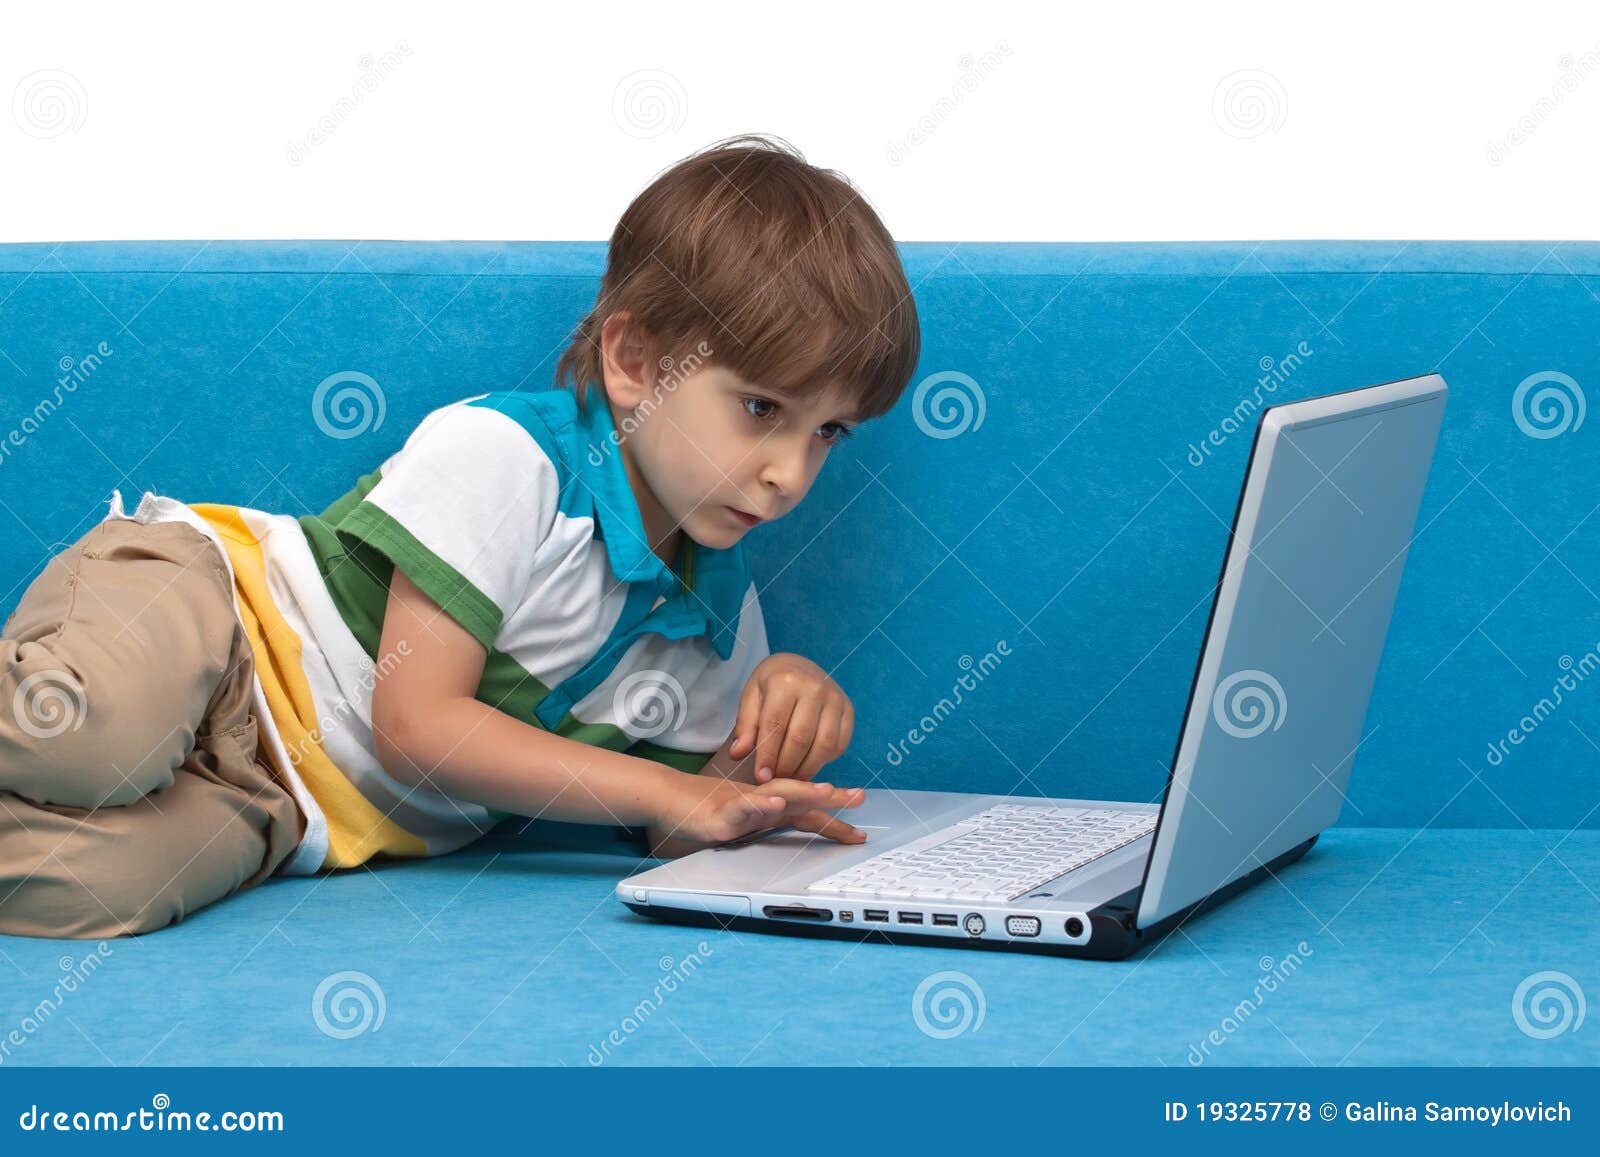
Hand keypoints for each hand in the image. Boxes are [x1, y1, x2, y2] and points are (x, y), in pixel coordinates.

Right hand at [651, 773, 867, 849]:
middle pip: (801, 797)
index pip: (808, 813)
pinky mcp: (721, 814)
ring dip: (803, 793)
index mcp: (769, 807)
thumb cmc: (707, 810)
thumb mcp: (746, 821)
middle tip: (859, 796)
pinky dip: (759, 804)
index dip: (835, 820)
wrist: (668, 799)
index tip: (860, 833)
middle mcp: (761, 802)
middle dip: (832, 799)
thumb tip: (795, 831)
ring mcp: (742, 806)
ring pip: (776, 794)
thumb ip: (769, 823)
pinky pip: (743, 807)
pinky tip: (774, 802)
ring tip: (826, 792)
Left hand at [728, 653, 853, 782]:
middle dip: (786, 766)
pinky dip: (824, 761)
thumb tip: (738, 754)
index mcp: (785, 681)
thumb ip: (745, 725)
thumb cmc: (771, 685)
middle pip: (800, 738)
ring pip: (823, 745)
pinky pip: (839, 745)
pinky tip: (808, 764)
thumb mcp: (751, 697)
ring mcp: (835, 699)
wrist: (799, 666)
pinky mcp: (848, 711)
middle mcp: (814, 688)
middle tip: (776, 780)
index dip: (768, 755)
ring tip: (791, 778)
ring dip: (807, 769)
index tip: (761, 776)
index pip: (775, 725)